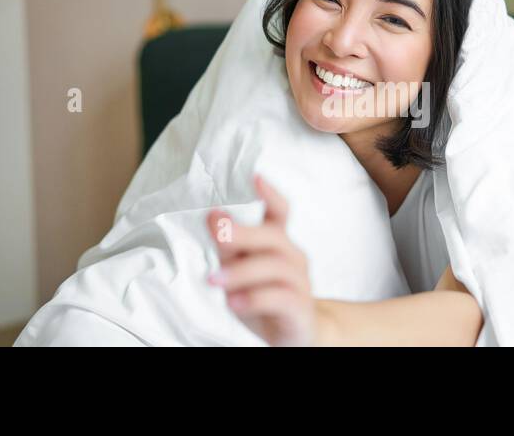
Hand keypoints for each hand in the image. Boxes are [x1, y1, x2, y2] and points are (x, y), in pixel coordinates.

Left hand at [205, 175, 317, 346]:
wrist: (297, 336)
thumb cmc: (266, 299)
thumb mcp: (240, 271)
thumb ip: (229, 248)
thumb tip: (214, 218)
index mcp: (279, 245)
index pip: (280, 213)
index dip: (271, 195)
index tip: (256, 178)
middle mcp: (292, 259)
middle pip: (274, 237)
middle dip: (243, 233)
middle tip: (217, 233)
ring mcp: (300, 284)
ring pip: (275, 267)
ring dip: (242, 271)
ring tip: (214, 279)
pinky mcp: (299, 310)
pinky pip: (280, 299)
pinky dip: (255, 298)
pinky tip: (234, 302)